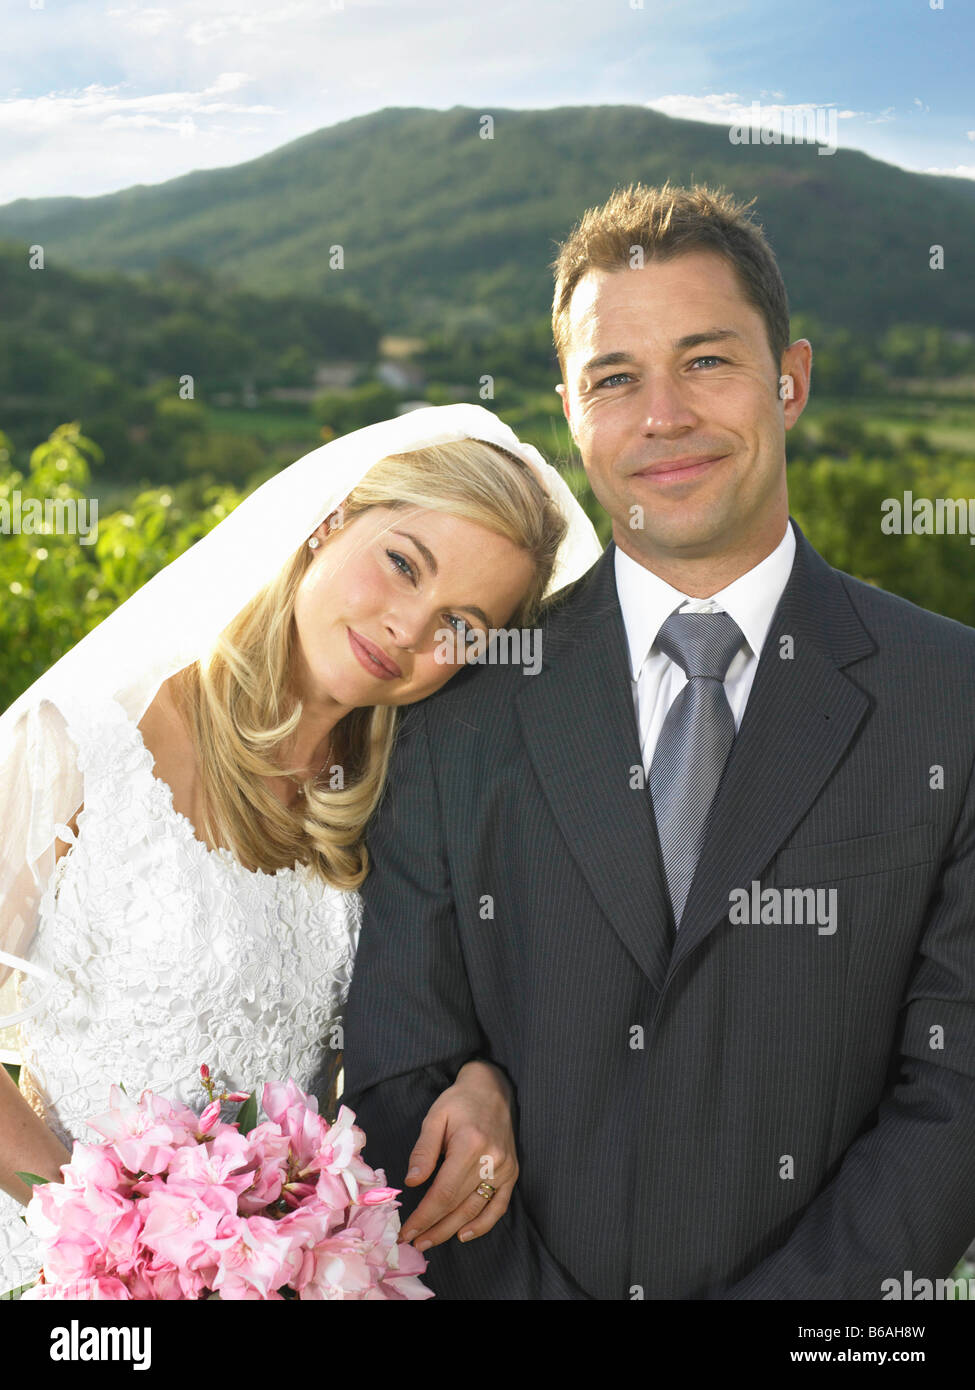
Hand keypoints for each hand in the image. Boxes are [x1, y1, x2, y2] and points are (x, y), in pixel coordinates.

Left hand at [397, 1059, 518, 1250]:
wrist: (492, 1089)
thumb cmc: (459, 1102)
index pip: (444, 1192)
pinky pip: (499, 1206)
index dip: (424, 1216)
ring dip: (451, 1230)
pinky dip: (483, 1224)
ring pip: (476, 1210)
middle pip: (459, 1205)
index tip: (406, 1230)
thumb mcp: (435, 1118)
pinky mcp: (512, 1172)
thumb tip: (411, 1183)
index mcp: (470, 1145)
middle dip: (433, 1228)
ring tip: (429, 1241)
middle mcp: (492, 1160)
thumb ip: (424, 1151)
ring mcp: (505, 1168)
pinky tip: (463, 1234)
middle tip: (413, 1242)